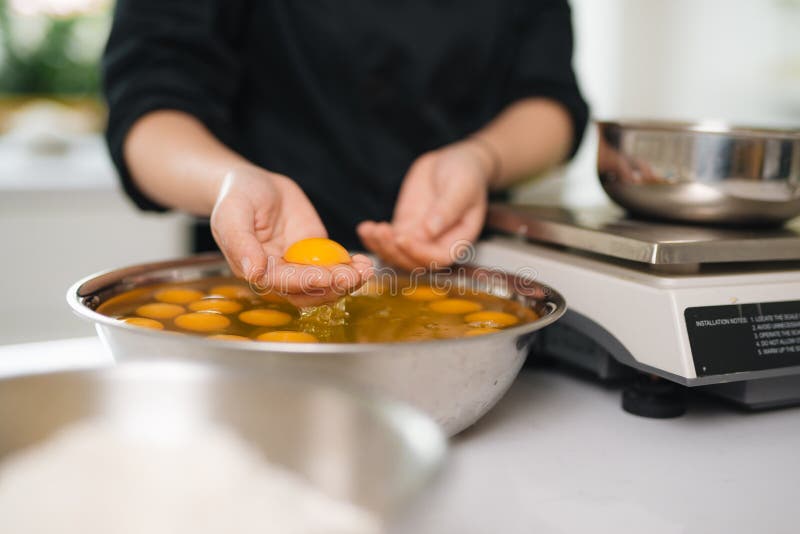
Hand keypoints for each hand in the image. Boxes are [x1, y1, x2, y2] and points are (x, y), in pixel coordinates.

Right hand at [210, 166, 371, 295]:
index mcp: (256, 269)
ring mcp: (299, 265)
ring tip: (366, 270)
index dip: (307, 281)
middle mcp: (278, 274)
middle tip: (355, 275)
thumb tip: (253, 272)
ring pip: (325, 285)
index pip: (282, 283)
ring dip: (347, 282)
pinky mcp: (316, 254)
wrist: (254, 183)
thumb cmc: (237, 197)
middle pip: (308, 291)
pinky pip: (335, 267)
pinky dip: (351, 268)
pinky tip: (364, 262)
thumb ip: (239, 242)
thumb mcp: (232, 213)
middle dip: (333, 286)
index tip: (329, 277)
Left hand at [358, 140, 491, 269]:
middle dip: (394, 250)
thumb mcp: (461, 187)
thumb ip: (447, 209)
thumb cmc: (465, 173)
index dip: (419, 253)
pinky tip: (364, 228)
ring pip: (396, 254)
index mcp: (458, 239)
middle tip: (381, 231)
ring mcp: (419, 237)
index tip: (402, 237)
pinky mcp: (404, 227)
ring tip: (370, 229)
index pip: (438, 258)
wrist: (453, 161)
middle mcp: (438, 243)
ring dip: (381, 246)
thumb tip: (429, 231)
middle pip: (414, 261)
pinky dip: (373, 238)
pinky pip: (387, 240)